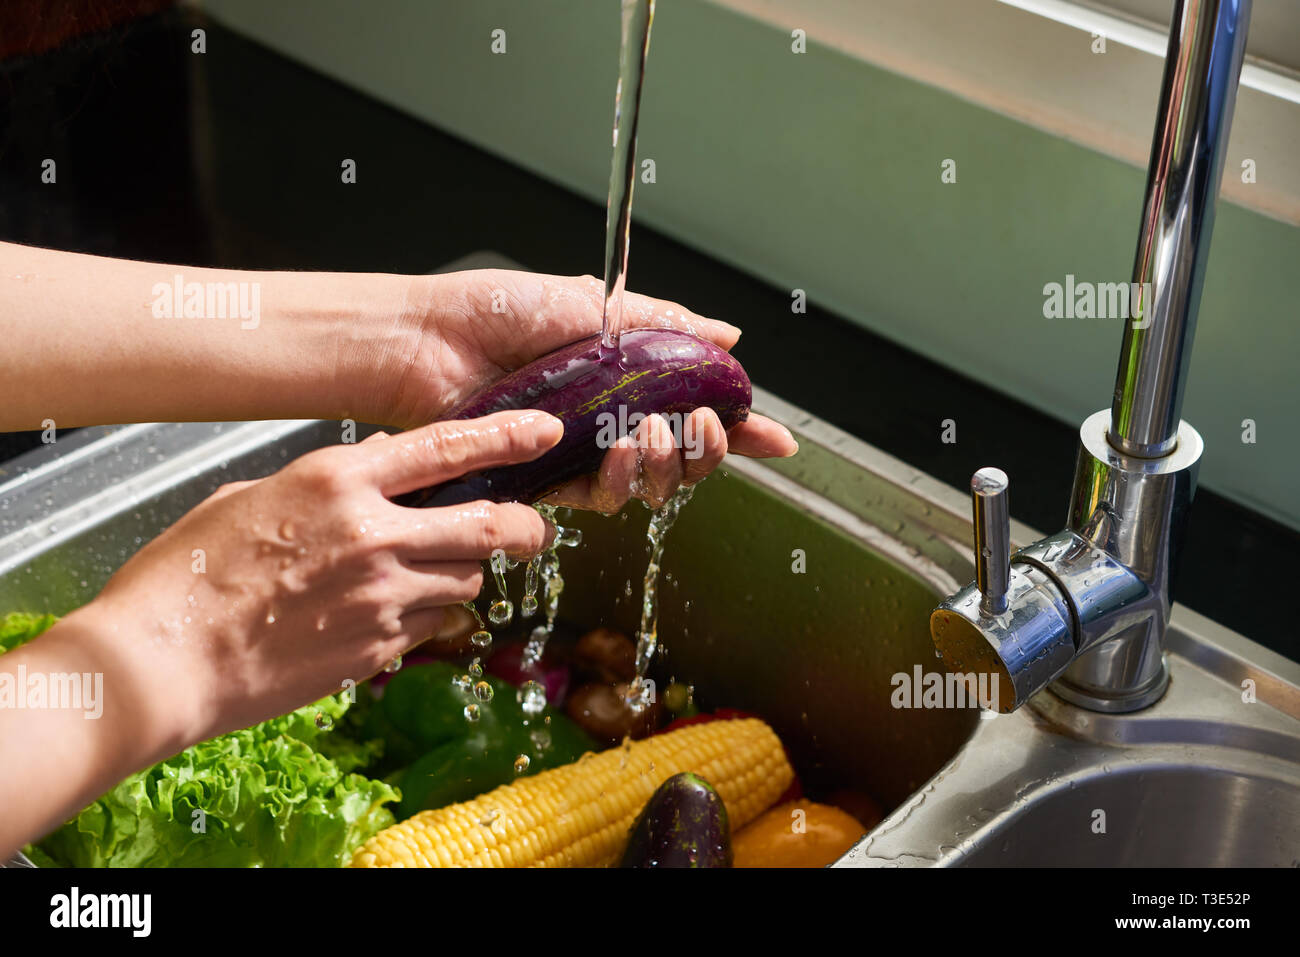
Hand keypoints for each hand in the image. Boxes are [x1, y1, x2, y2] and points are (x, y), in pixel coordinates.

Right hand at [86, 410, 561, 745]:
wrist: (163, 660)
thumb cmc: (189, 570)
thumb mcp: (255, 496)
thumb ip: (329, 486)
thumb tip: (373, 477)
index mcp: (339, 480)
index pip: (446, 447)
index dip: (506, 437)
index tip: (546, 432)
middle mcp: (375, 534)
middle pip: (487, 525)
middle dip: (525, 528)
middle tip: (536, 531)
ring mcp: (382, 597)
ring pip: (467, 580)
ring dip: (463, 575)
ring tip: (429, 575)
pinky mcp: (378, 649)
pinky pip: (432, 627)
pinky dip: (427, 619)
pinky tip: (388, 617)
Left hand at [381, 270, 797, 510]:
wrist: (433, 340)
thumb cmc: (501, 312)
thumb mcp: (598, 304)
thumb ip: (669, 324)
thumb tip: (732, 334)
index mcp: (630, 379)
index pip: (699, 412)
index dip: (742, 430)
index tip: (779, 441)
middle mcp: (611, 421)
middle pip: (685, 460)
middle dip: (709, 450)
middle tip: (703, 425)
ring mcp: (581, 454)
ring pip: (651, 487)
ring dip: (668, 466)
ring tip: (654, 435)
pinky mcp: (548, 481)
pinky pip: (601, 499)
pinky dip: (620, 481)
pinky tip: (618, 451)